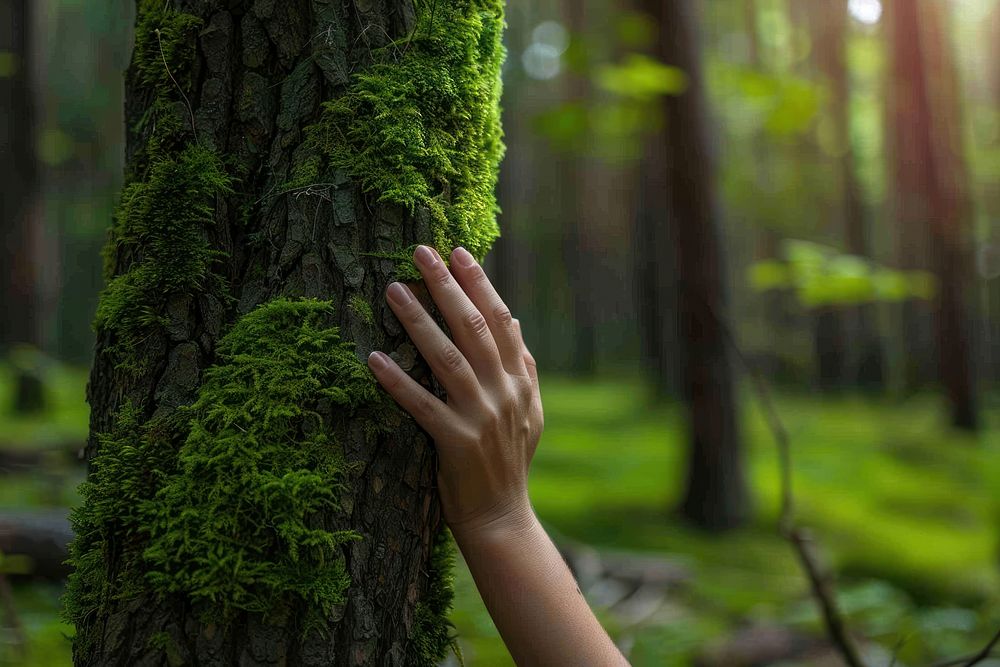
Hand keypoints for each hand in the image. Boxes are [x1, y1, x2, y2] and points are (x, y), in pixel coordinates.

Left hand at [367, 246, 542, 537]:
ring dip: (419, 321)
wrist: (502, 516)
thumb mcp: (529, 411)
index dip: (480, 284)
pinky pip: (421, 406)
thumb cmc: (508, 461)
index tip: (458, 253)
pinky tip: (374, 358)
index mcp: (519, 381)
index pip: (500, 321)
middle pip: (474, 328)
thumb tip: (515, 320)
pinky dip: (397, 381)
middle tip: (421, 252)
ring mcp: (480, 417)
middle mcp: (503, 392)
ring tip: (393, 289)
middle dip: (447, 286)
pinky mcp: (455, 442)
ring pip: (447, 359)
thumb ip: (523, 366)